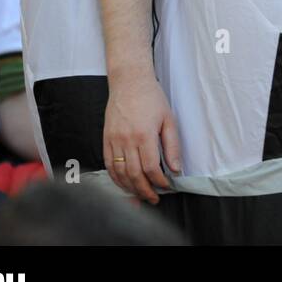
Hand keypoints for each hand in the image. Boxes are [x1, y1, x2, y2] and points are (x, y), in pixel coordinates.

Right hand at [103, 70, 180, 203]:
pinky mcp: (105, 139)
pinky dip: (115, 179)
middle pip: (134, 175)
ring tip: (140, 196)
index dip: (159, 182)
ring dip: (130, 188)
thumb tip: (175, 168)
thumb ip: (172, 146)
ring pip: (119, 173)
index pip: (151, 168)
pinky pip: (107, 165)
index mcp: (144, 135)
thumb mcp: (168, 119)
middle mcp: (126, 140)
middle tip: (154, 199)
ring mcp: (113, 140)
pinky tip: (124, 184)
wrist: (129, 82)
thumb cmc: (152, 98)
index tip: (167, 187)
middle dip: (145, 191)